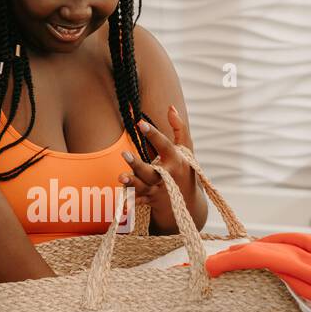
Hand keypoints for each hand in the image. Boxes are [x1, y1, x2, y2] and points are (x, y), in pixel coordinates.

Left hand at [117, 105, 196, 233]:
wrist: (189, 204)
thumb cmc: (185, 170)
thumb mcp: (186, 150)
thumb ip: (179, 128)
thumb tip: (171, 107)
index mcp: (176, 161)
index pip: (164, 145)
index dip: (152, 133)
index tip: (139, 123)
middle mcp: (167, 176)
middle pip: (151, 171)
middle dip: (138, 165)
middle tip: (124, 154)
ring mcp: (158, 190)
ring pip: (143, 186)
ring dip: (132, 182)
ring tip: (120, 177)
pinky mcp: (151, 200)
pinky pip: (139, 200)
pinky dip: (131, 201)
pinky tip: (122, 200)